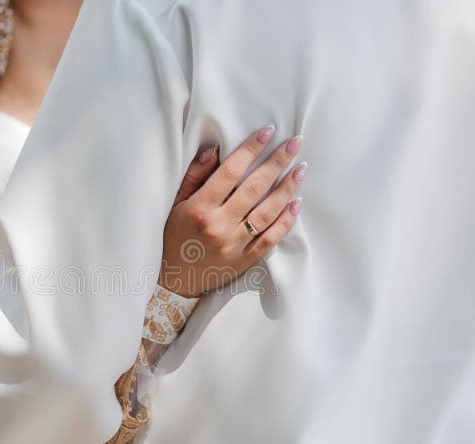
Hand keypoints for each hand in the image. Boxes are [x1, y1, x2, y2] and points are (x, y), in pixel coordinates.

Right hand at [159, 126, 305, 297]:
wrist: (176, 280)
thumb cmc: (174, 238)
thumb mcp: (176, 205)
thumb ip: (194, 176)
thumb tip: (215, 150)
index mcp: (200, 208)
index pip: (230, 172)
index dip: (250, 150)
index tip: (267, 132)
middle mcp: (219, 225)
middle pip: (254, 187)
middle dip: (277, 162)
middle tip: (294, 143)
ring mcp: (235, 244)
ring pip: (268, 211)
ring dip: (287, 188)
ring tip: (301, 168)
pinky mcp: (246, 259)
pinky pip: (271, 238)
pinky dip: (286, 220)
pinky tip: (296, 202)